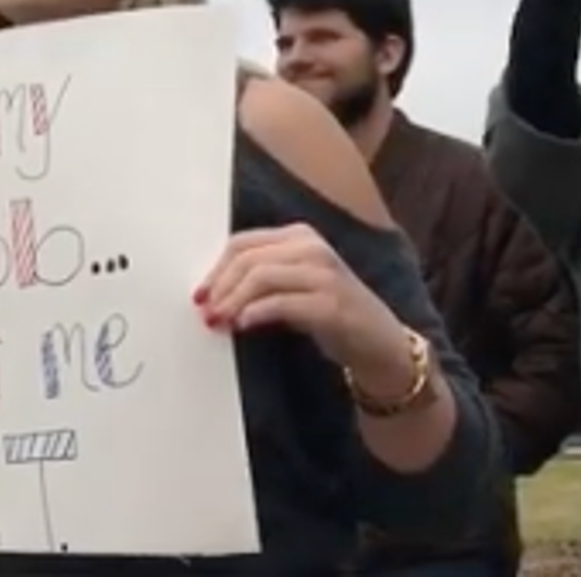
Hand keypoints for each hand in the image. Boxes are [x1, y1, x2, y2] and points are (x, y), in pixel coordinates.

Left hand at [196, 224, 408, 375]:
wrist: (380, 344)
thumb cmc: (328, 313)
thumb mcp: (291, 286)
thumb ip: (258, 280)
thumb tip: (210, 293)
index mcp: (300, 237)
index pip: (242, 243)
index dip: (216, 268)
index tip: (199, 293)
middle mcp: (313, 249)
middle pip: (247, 259)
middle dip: (220, 286)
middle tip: (205, 310)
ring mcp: (325, 275)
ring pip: (261, 277)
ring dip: (232, 301)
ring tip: (219, 320)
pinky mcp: (331, 304)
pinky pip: (281, 303)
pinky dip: (255, 313)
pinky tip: (243, 325)